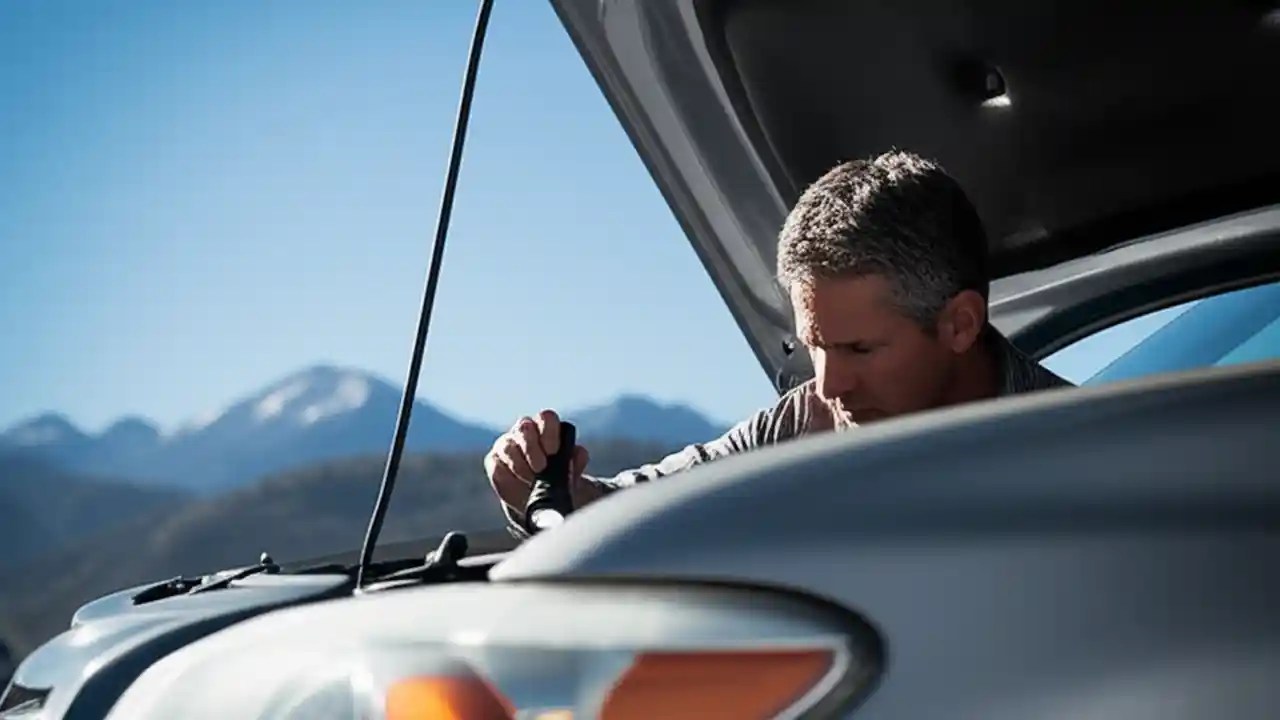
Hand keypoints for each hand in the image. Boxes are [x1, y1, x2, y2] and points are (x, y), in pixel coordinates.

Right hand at [484, 409, 601, 526]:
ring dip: (520, 466)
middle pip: (524, 427)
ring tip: (532, 483)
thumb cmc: (562, 478)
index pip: (546, 417)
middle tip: (541, 468)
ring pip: (508, 446)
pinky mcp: (494, 461)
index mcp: (547, 427)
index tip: (553, 451)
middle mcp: (525, 431)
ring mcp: (507, 444)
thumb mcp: (574, 469)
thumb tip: (578, 454)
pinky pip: (496, 465)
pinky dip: (507, 478)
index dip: (549, 432)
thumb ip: (577, 459)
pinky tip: (518, 488)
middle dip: (532, 448)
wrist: (546, 500)